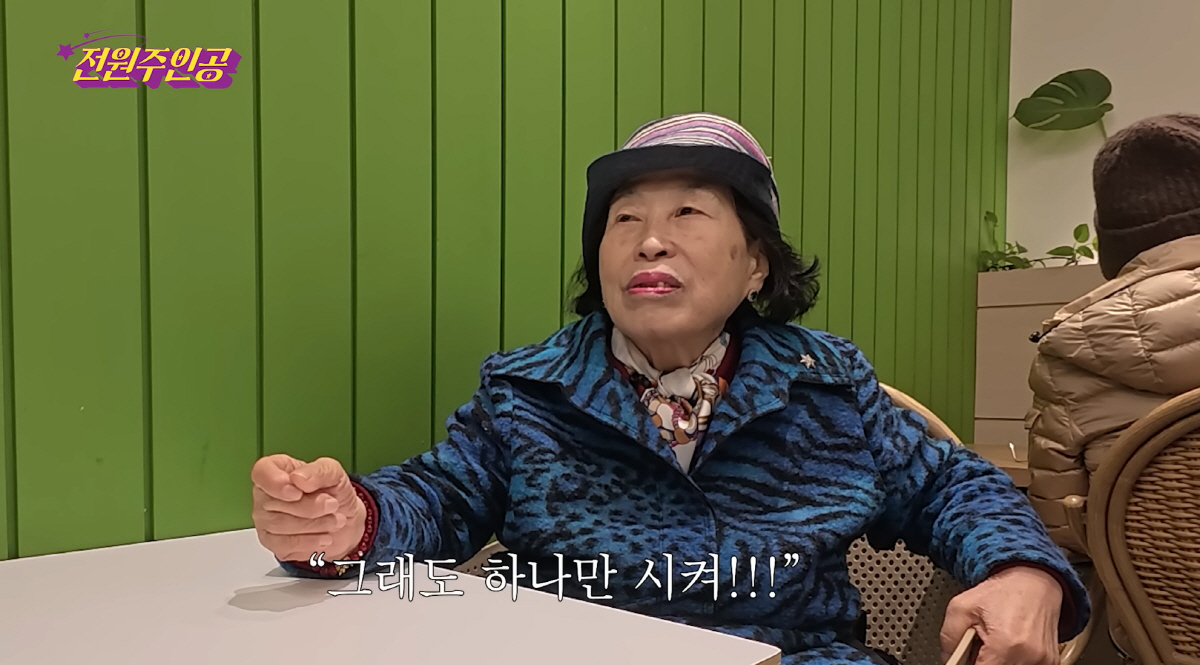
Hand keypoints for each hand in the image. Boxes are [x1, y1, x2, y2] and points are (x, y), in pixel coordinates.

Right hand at [251, 455, 365, 561]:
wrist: (344, 519)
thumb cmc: (334, 491)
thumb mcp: (334, 474)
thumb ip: (319, 471)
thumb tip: (299, 478)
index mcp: (276, 469)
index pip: (262, 472)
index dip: (276, 483)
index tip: (298, 492)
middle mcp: (265, 494)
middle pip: (274, 503)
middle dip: (310, 507)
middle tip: (332, 505)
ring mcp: (265, 520)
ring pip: (280, 526)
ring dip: (314, 525)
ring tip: (334, 520)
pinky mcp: (273, 543)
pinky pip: (285, 546)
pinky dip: (310, 542)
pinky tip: (324, 537)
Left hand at [940, 565, 1062, 664]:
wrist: (1033, 580)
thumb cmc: (1002, 591)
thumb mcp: (961, 607)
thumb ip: (949, 638)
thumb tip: (948, 660)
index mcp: (1006, 644)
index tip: (964, 658)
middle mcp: (1029, 656)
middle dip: (982, 662)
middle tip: (978, 647)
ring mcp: (1043, 661)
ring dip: (997, 662)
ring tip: (994, 644)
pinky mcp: (1050, 662)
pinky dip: (1012, 661)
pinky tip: (1008, 646)